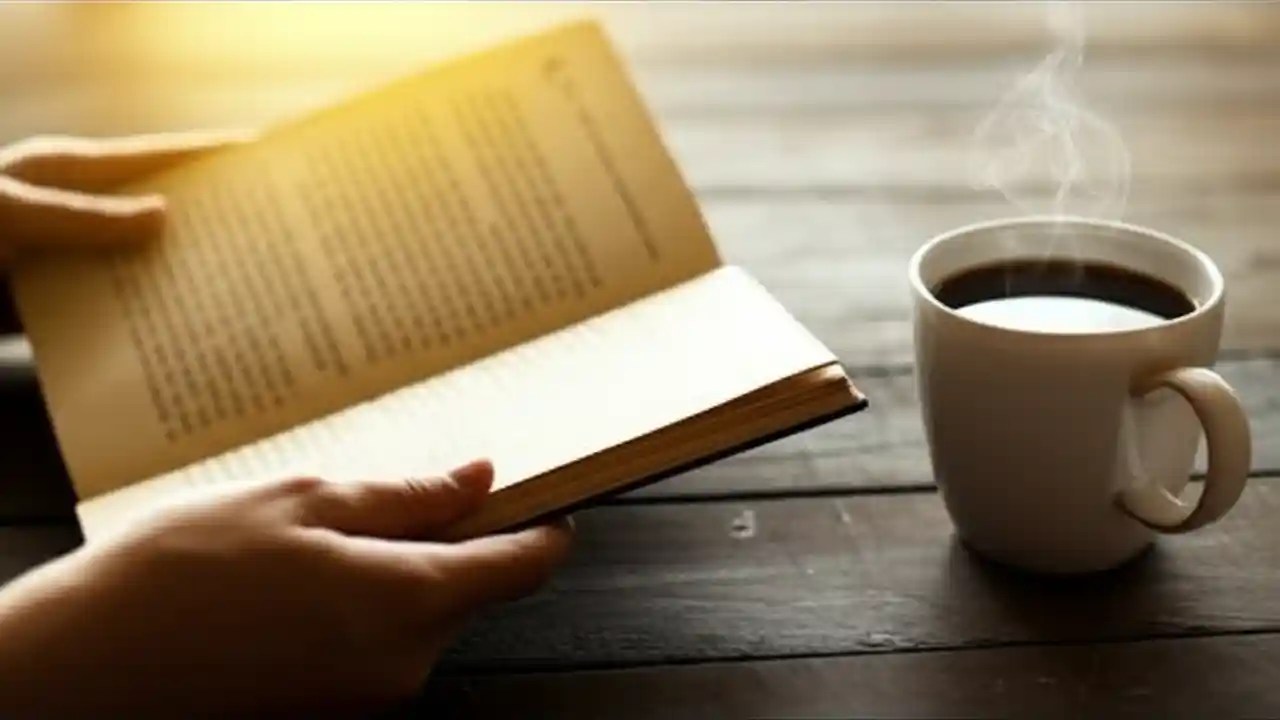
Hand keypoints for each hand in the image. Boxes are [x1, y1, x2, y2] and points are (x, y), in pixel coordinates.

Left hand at [0, 131, 247, 332]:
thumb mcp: (7, 216)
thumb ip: (79, 218)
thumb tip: (163, 217)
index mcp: (63, 173)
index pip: (153, 158)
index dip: (209, 154)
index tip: (265, 156)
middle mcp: (68, 212)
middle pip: (153, 213)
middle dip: (206, 225)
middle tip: (269, 239)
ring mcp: (57, 258)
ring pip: (133, 265)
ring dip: (172, 282)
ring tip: (233, 300)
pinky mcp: (43, 304)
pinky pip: (101, 313)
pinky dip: (132, 328)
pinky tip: (169, 342)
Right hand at [0, 460, 572, 718]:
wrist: (80, 673)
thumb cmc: (181, 576)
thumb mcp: (302, 503)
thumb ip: (407, 498)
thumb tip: (479, 481)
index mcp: (410, 602)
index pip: (522, 567)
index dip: (543, 527)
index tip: (547, 497)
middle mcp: (404, 665)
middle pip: (466, 591)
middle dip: (441, 541)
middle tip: (370, 500)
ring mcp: (368, 700)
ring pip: (415, 618)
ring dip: (388, 574)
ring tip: (306, 544)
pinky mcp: (331, 714)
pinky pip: (373, 649)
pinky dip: (354, 611)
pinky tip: (288, 588)